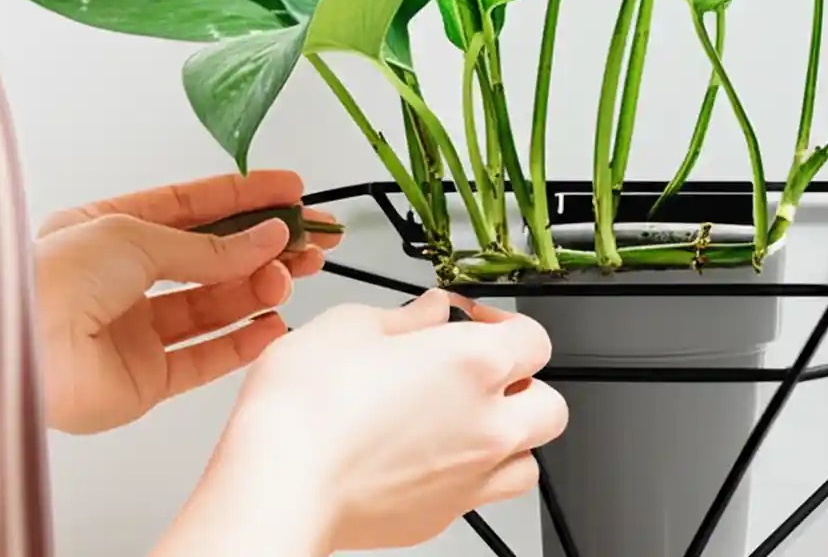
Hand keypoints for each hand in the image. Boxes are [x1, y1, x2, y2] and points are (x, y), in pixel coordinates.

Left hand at [35, 170, 341, 433]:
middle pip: (212, 260)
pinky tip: (274, 324)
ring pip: (215, 306)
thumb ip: (210, 245)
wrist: (20, 354)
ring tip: (289, 278)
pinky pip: (207, 359)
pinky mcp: (145, 380)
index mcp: (108, 232)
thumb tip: (268, 236)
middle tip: (311, 241)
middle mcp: (121, 281)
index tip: (292, 192)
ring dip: (258, 289)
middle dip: (265, 248)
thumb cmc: (50, 282)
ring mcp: (134, 332)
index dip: (245, 198)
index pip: (191, 208)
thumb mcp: (136, 237)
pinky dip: (245, 342)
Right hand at [152, 290, 567, 555]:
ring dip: (511, 438)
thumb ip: (406, 317)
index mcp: (476, 363)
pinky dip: (473, 477)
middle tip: (482, 376)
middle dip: (524, 386)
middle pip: (550, 403)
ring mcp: (471, 477)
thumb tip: (430, 312)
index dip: (504, 323)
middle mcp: (488, 423)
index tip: (474, 322)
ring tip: (467, 422)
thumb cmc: (304, 409)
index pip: (535, 338)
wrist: (277, 485)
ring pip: (530, 458)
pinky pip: (484, 495)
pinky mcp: (443, 516)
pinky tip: (433, 459)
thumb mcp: (349, 327)